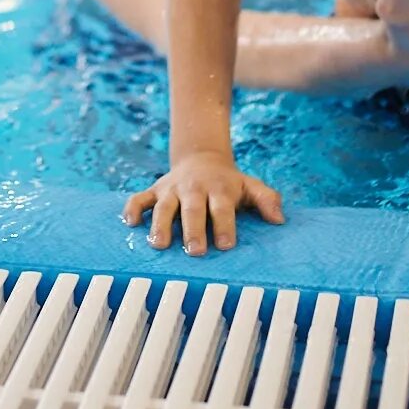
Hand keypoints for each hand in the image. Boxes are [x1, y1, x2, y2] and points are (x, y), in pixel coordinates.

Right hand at [121, 152, 283, 255]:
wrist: (201, 157)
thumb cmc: (229, 182)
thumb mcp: (250, 185)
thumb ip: (267, 200)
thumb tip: (279, 219)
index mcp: (219, 188)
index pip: (222, 208)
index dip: (225, 225)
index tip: (227, 244)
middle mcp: (193, 188)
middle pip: (192, 209)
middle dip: (193, 230)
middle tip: (196, 251)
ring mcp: (171, 189)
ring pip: (163, 206)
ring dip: (160, 224)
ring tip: (159, 244)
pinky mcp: (154, 190)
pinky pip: (139, 198)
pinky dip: (132, 209)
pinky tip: (129, 224)